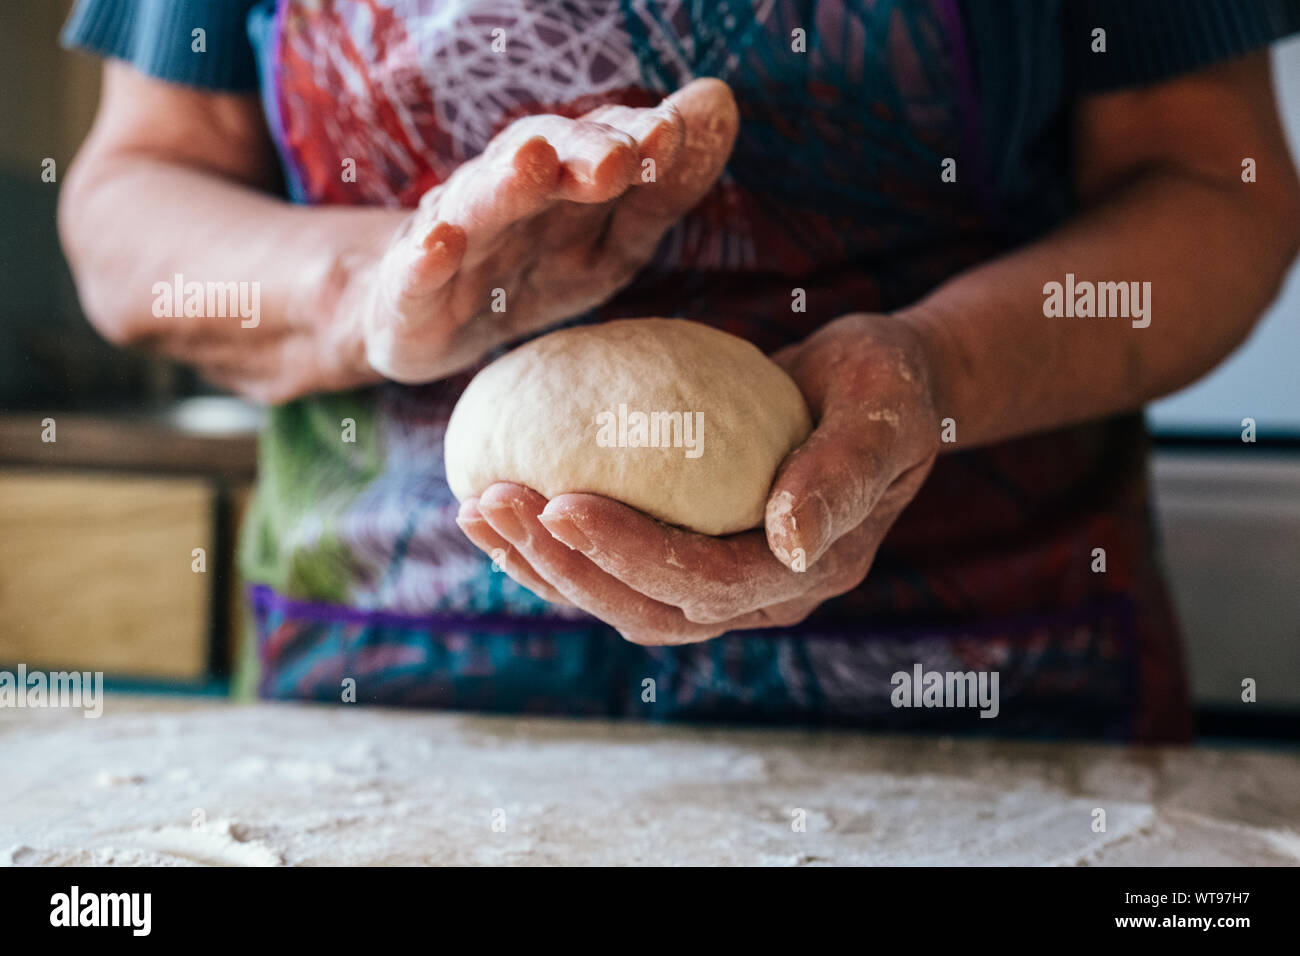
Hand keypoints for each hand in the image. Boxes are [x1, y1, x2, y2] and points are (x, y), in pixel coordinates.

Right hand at [358, 78, 738, 383]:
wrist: (428, 319)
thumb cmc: (534, 272)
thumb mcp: (611, 242)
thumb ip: (663, 188)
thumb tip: (720, 101)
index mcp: (557, 179)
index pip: (596, 141)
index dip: (631, 135)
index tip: (672, 132)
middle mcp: (502, 192)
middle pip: (536, 156)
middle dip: (577, 150)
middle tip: (616, 157)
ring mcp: (450, 236)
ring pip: (474, 202)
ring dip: (503, 181)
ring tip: (534, 163)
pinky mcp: (407, 288)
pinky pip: (413, 270)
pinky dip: (423, 255)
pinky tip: (439, 243)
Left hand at [455, 313, 941, 643]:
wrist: (877, 385)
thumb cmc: (884, 384)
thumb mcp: (882, 413)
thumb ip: (843, 476)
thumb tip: (790, 542)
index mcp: (809, 570)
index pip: (706, 582)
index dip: (629, 554)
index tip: (559, 502)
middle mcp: (763, 593)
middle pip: (649, 607)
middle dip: (563, 565)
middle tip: (490, 503)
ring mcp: (724, 578)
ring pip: (622, 598)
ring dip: (543, 564)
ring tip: (477, 510)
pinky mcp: (691, 550)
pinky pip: (615, 565)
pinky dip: (555, 545)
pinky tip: (505, 506)